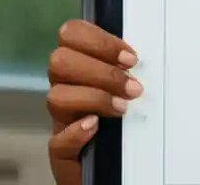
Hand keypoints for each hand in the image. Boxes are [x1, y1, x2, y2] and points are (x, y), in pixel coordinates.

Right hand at [46, 19, 142, 184]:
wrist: (118, 166)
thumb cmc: (127, 122)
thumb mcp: (128, 88)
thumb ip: (128, 69)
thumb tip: (143, 57)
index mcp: (80, 67)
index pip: (71, 33)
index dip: (99, 41)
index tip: (131, 57)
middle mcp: (66, 89)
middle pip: (59, 61)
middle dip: (100, 71)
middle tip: (133, 87)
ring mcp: (62, 120)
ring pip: (56, 97)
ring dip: (94, 98)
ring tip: (123, 108)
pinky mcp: (62, 153)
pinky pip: (57, 141)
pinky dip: (77, 132)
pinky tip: (95, 127)